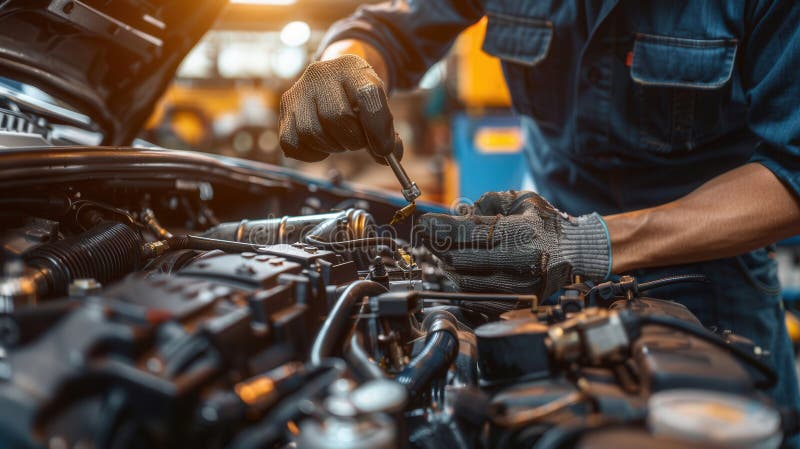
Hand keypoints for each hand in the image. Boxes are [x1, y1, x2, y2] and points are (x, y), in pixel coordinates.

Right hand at [279, 54, 401, 162]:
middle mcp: (320, 74)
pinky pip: (293, 144)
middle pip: (338, 118)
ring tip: (340, 138)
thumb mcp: (378, 105)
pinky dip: (312, 153)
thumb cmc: (358, 99)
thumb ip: (386, 132)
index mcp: (352, 68)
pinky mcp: (285, 110)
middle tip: (359, 140)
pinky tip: (322, 145)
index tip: (384, 150)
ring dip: (333, 146)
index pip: (367, 95)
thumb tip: (390, 156)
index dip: (378, 127)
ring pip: (313, 133)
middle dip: (354, 139)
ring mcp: (298, 92)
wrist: (333, 81)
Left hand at [419, 191, 610, 297]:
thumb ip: (487, 202)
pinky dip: (462, 286)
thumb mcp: (521, 200)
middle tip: (428, 237)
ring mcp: (520, 287)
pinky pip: (478, 299)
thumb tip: (455, 214)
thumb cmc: (546, 222)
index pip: (469, 232)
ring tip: (443, 254)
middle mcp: (521, 262)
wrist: (579, 251)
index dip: (440, 228)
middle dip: (438, 247)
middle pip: (461, 259)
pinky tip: (458, 273)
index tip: (422, 223)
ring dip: (447, 268)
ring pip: (465, 282)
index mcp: (522, 233)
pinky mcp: (518, 304)